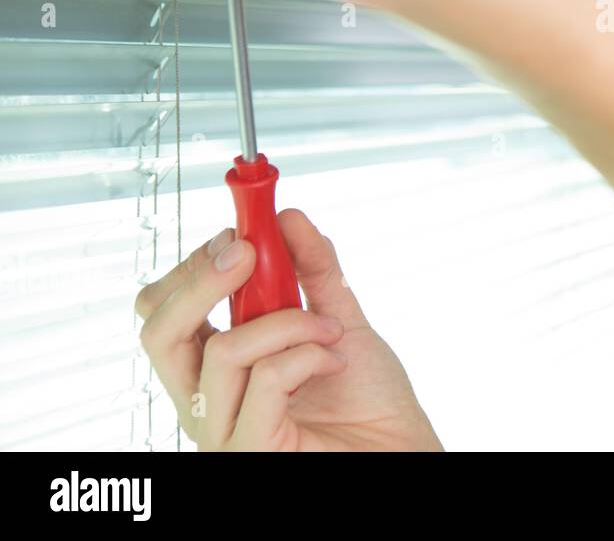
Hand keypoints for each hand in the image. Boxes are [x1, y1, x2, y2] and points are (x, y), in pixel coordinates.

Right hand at [135, 209, 441, 450]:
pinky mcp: (250, 450)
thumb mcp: (338, 318)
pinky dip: (306, 354)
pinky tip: (333, 360)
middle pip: (157, 332)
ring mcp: (222, 431)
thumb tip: (287, 216)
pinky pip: (264, 378)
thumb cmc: (368, 401)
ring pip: (223, 349)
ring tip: (330, 331)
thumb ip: (313, 270)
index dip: (193, 266)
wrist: (402, 449)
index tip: (240, 233)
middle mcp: (206, 401)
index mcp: (215, 368)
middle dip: (202, 279)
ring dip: (288, 321)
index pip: (164, 312)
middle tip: (248, 251)